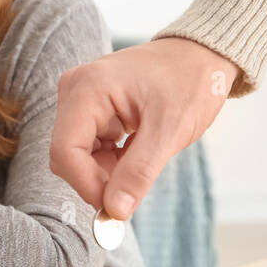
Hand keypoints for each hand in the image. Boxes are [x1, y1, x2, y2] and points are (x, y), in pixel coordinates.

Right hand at [50, 37, 239, 219]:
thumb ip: (138, 172)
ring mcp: (81, 100)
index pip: (65, 151)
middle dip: (97, 180)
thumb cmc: (190, 81)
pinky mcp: (90, 109)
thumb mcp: (170, 131)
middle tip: (134, 188)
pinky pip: (88, 148)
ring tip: (142, 162)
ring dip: (105, 172)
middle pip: (67, 155)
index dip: (87, 185)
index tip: (116, 208)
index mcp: (88, 89)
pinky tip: (136, 154)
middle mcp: (75, 91)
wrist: (201, 55)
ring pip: (77, 156)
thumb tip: (114, 211)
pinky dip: (110, 162)